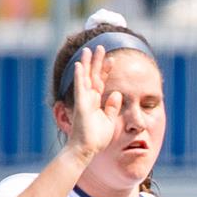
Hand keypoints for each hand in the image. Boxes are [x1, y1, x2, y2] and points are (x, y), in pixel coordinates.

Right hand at [65, 45, 122, 161]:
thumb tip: (117, 94)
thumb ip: (112, 107)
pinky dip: (79, 77)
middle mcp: (89, 99)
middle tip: (100, 46)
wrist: (86, 150)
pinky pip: (79, 89)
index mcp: (96, 102)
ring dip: (87, 63)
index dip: (106, 71)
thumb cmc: (96, 138)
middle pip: (93, 76)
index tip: (113, 59)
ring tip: (88, 49)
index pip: (102, 82)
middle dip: (97, 61)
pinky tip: (79, 65)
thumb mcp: (109, 120)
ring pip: (85, 78)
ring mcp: (84, 101)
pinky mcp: (81, 106)